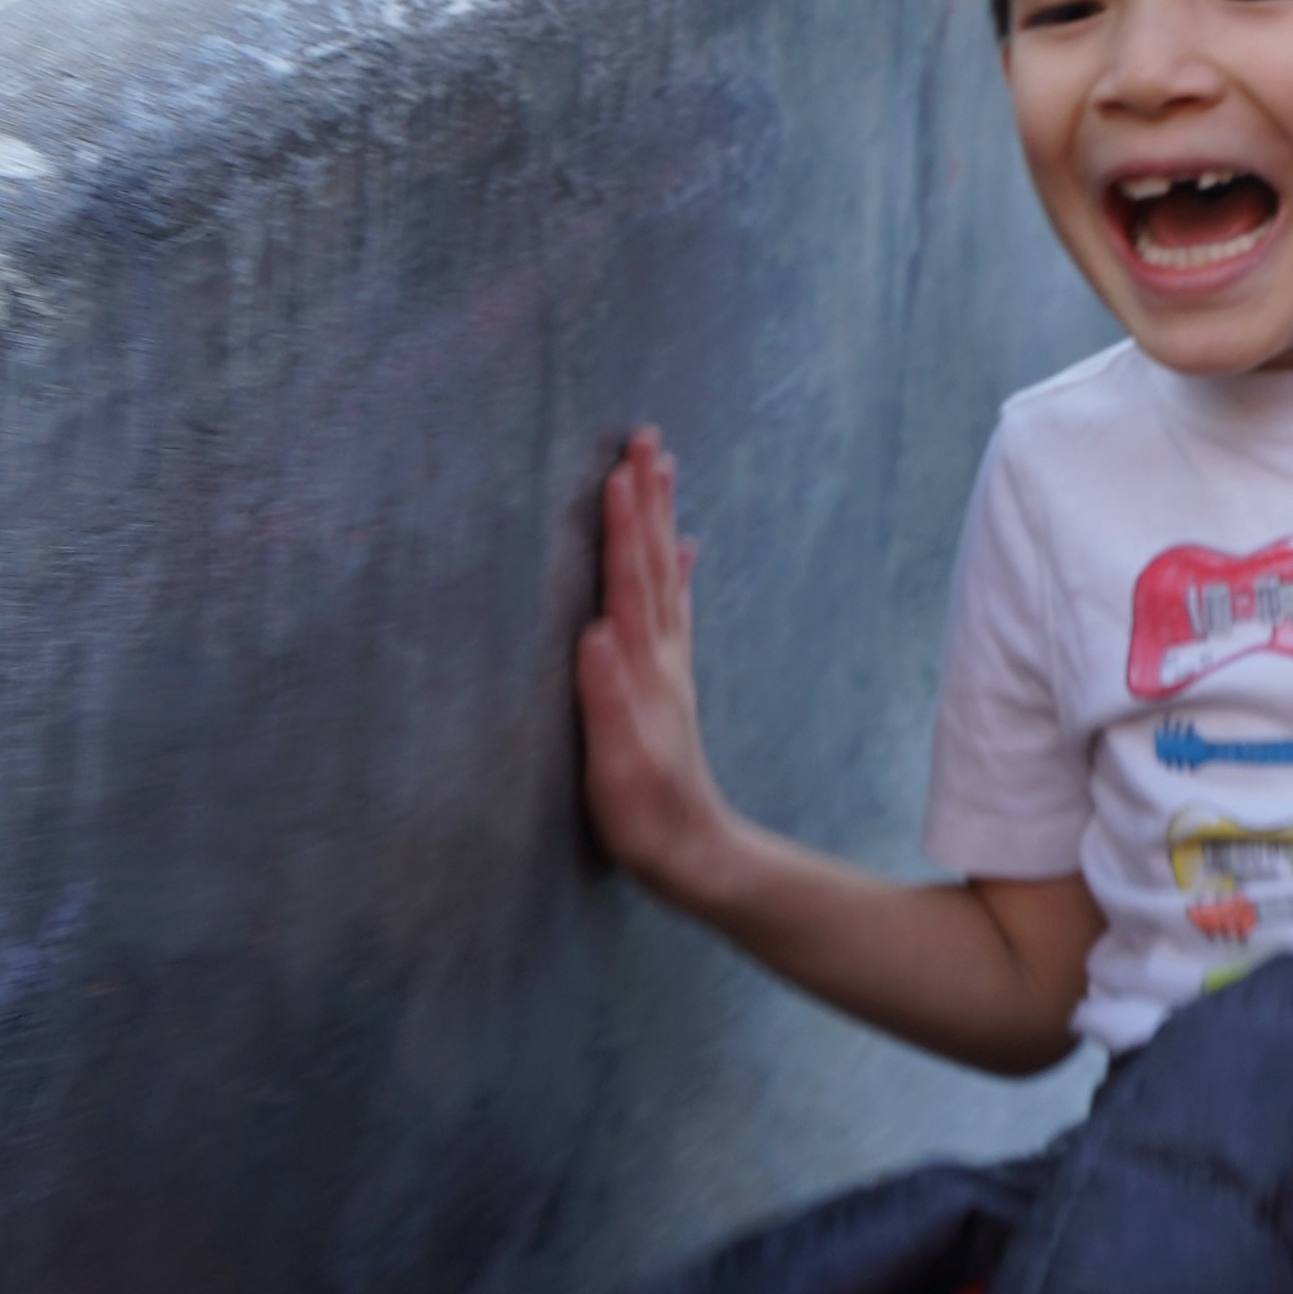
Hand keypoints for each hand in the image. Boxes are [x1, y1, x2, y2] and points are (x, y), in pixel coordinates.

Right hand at [575, 430, 732, 901]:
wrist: (698, 855)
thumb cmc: (648, 819)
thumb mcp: (619, 768)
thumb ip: (607, 702)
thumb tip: (594, 633)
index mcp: (644, 670)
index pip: (630, 582)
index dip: (623, 527)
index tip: (618, 469)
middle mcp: (662, 658)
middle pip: (653, 562)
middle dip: (647, 500)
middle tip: (645, 438)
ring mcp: (670, 668)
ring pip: (665, 576)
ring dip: (660, 521)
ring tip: (661, 472)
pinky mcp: (670, 686)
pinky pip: (674, 611)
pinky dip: (677, 573)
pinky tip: (685, 551)